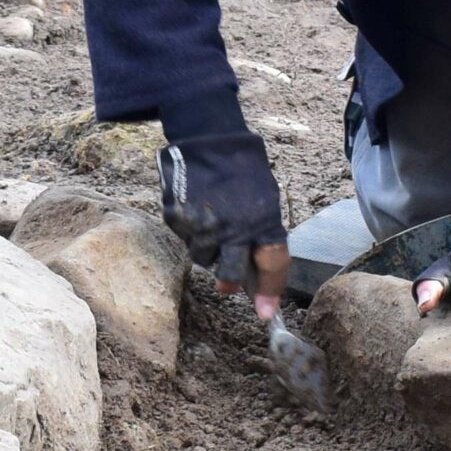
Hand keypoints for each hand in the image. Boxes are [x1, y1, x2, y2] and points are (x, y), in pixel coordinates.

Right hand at [159, 130, 286, 316]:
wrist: (208, 136)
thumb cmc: (242, 171)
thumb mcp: (265, 200)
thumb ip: (262, 239)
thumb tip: (255, 280)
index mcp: (263, 220)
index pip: (273, 264)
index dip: (271, 291)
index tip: (267, 314)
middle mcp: (233, 226)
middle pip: (231, 275)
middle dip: (231, 281)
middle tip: (230, 283)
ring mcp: (201, 224)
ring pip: (204, 260)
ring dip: (211, 252)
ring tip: (213, 222)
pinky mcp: (177, 218)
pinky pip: (186, 241)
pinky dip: (193, 233)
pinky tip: (198, 210)